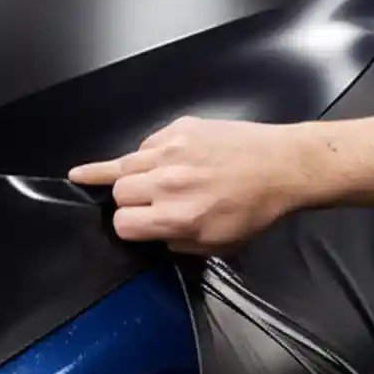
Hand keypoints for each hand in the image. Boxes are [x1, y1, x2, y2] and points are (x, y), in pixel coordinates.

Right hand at [68, 117, 322, 255]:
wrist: (282, 166)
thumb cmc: (255, 210)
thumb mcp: (218, 245)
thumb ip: (178, 243)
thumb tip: (155, 233)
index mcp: (177, 216)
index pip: (123, 223)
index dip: (128, 227)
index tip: (136, 226)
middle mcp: (168, 182)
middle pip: (119, 191)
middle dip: (126, 201)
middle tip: (141, 203)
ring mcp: (172, 151)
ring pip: (124, 163)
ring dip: (120, 174)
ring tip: (91, 175)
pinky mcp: (180, 128)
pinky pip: (147, 144)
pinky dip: (147, 155)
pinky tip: (156, 161)